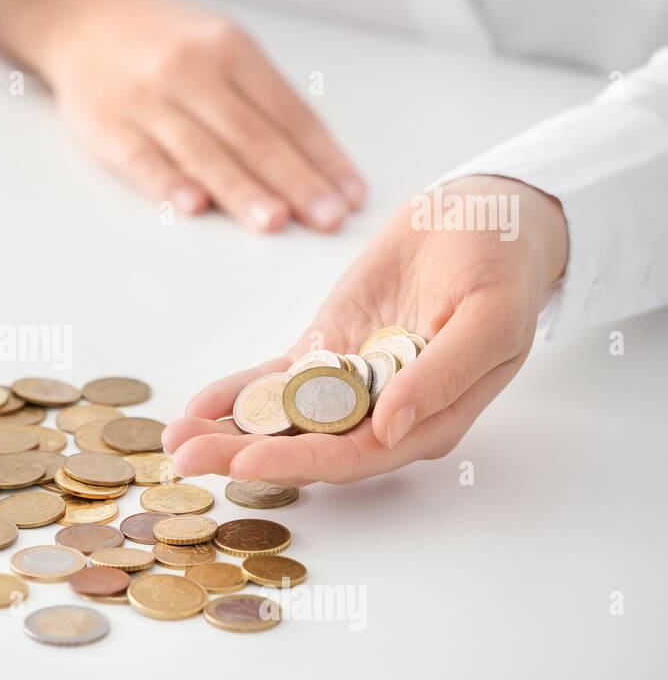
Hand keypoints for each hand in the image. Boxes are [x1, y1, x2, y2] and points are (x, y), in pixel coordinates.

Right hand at [0, 0, 365, 231]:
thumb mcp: (220, 46)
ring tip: (276, 222)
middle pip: (252, 135)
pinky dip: (168, 183)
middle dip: (295, 181)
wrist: (86, 17)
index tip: (350, 195)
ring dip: (241, 190)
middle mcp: (191, 71)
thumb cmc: (167, 43)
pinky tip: (195, 206)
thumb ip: (259, 99)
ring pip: (202, 151)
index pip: (288, 112)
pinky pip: (141, 159)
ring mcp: (146, 99)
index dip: (323, 156)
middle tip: (327, 218)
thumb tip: (313, 165)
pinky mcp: (106, 127)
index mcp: (231, 49)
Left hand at [163, 176, 569, 483]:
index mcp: (430, 420)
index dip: (301, 461)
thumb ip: (444, 376)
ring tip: (176, 436)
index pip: (358, 456)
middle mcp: (384, 415)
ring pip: (284, 421)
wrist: (483, 217)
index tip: (247, 462)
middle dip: (245, 455)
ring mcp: (351, 385)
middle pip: (308, 446)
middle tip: (186, 458)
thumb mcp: (490, 317)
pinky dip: (239, 394)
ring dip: (230, 432)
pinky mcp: (327, 353)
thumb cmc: (503, 269)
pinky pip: (277, 383)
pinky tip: (201, 405)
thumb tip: (392, 428)